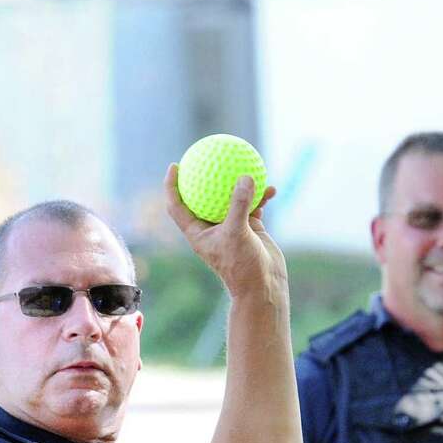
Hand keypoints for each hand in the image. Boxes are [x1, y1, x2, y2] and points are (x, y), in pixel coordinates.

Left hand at [163, 165, 286, 298]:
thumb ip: (240, 204)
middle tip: (206, 156)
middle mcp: (213, 228)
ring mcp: (232, 227)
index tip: (175, 165)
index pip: (178, 206)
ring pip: (231, 199)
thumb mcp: (238, 233)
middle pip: (203, 197)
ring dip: (238, 184)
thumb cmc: (242, 266)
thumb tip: (245, 177)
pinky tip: (271, 188)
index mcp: (198, 232)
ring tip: (244, 164)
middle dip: (204, 177)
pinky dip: (261, 197)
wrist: (264, 286)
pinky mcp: (250, 228)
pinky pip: (253, 206)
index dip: (172, 186)